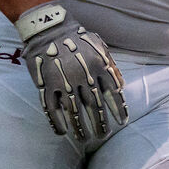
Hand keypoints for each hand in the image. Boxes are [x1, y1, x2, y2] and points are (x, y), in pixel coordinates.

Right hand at [20, 2, 128, 147]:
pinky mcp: (46, 85)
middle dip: (100, 123)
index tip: (122, 123)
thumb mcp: (101, 48)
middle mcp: (83, 78)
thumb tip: (121, 86)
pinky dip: (57, 122)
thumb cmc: (78, 38)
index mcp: (98, 68)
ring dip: (79, 127)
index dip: (118, 109)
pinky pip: (51, 108)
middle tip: (103, 136)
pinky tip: (62, 132)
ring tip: (84, 139)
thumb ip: (112, 67)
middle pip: (94, 106)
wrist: (49, 28)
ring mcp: (64, 82)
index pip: (113, 94)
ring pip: (74, 111)